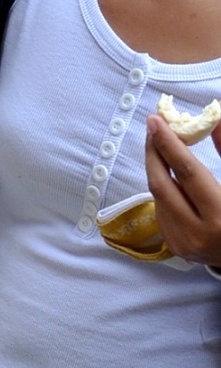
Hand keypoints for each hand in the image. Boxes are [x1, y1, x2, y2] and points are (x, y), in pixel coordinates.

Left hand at [146, 115, 220, 265]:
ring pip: (159, 198)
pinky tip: (171, 177)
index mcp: (220, 217)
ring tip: (163, 148)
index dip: (170, 144)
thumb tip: (213, 120)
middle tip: (153, 127)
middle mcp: (197, 233)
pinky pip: (162, 211)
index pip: (188, 173)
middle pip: (163, 185)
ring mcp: (182, 243)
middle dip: (154, 153)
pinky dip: (164, 190)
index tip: (156, 121)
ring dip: (158, 170)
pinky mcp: (175, 247)